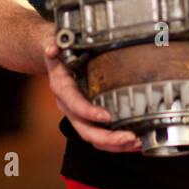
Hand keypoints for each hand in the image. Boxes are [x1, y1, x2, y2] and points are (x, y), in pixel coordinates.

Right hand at [42, 26, 141, 152]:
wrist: (54, 60)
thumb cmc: (59, 52)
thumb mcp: (55, 44)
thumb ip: (53, 44)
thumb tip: (52, 48)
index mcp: (62, 89)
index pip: (74, 105)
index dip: (89, 113)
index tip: (106, 116)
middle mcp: (69, 106)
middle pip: (86, 131)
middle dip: (108, 138)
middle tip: (129, 137)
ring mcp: (78, 115)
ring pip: (94, 138)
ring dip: (115, 145)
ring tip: (136, 142)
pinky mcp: (88, 119)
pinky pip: (100, 136)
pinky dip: (117, 143)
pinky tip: (134, 141)